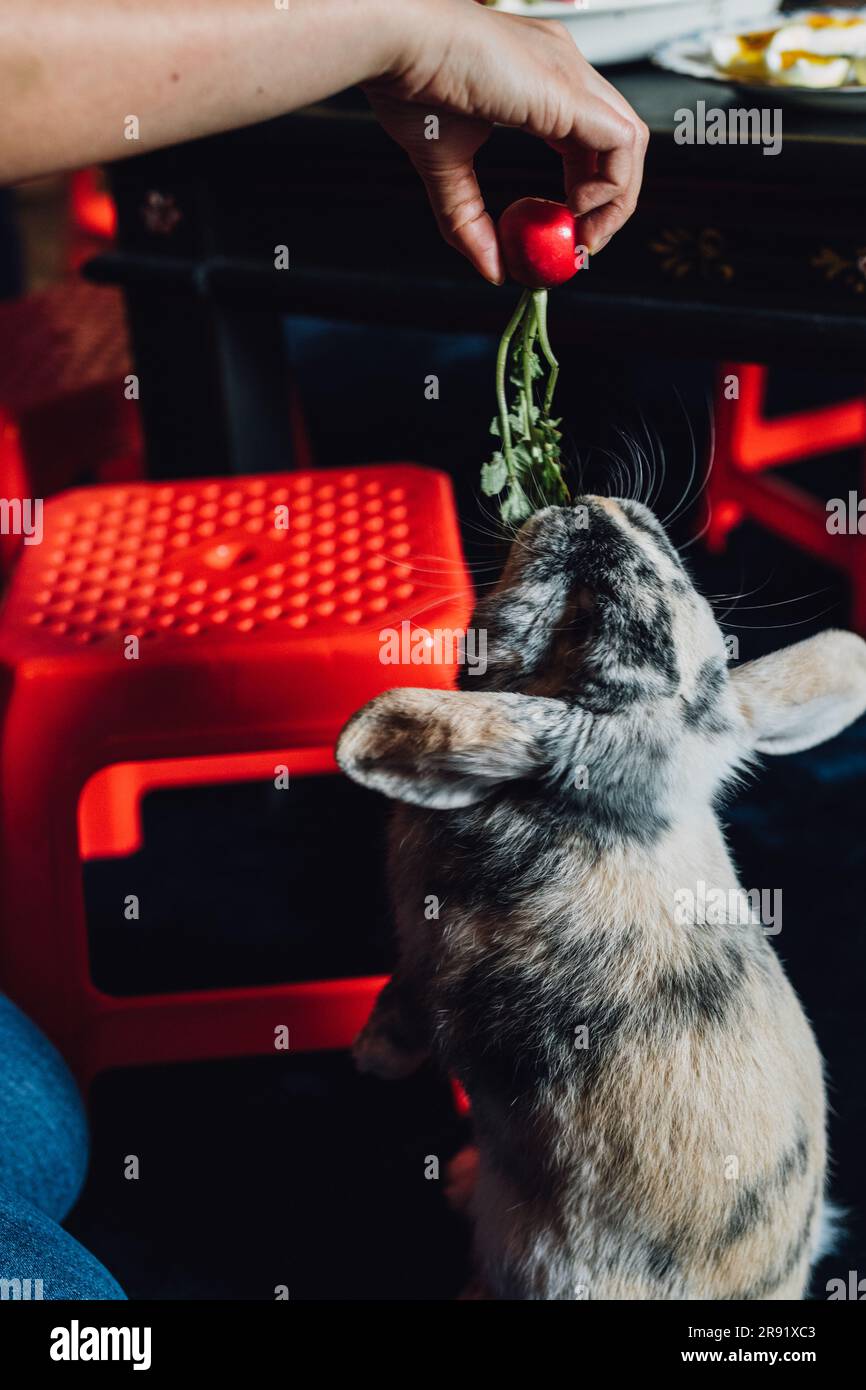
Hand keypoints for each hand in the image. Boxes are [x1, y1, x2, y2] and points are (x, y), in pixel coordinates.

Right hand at [367, 0, 648, 282]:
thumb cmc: (409, 82)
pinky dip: (611, 186)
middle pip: (617, 144)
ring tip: (581, 233)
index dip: (586, 194)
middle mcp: (564, 71)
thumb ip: (469, 221)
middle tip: (581, 246)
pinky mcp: (569, 92)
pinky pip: (622, 143)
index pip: (588, 141)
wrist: (395, 45)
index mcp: (540, 81)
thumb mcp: (444, 168)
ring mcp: (570, 75)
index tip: (563, 233)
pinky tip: (575, 207)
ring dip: (615, 201)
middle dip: (608, 205)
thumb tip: (492, 269)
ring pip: (629, 143)